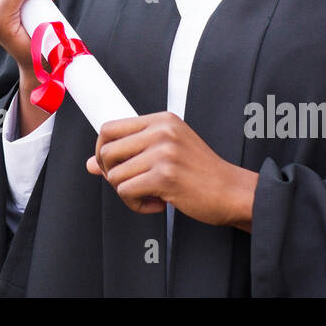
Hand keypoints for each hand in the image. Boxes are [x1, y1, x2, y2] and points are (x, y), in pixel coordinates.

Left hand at [85, 112, 258, 231]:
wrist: (233, 191)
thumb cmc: (201, 173)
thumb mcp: (166, 152)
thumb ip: (130, 153)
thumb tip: (92, 164)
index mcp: (161, 120)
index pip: (109, 128)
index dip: (102, 151)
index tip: (112, 166)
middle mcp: (161, 131)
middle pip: (106, 151)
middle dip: (111, 174)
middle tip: (130, 184)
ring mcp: (163, 152)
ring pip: (114, 175)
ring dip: (127, 193)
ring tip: (149, 195)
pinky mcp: (165, 176)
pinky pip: (126, 192)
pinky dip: (136, 205)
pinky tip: (156, 203)